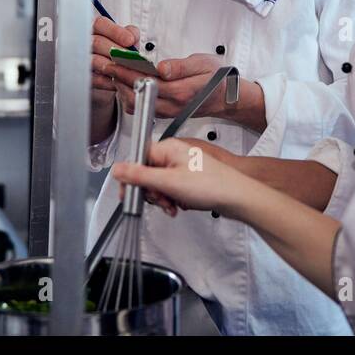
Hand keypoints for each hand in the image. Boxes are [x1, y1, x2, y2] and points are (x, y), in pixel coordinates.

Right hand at [91, 14, 138, 98]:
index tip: (129, 41)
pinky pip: (93, 78)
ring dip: (112, 66)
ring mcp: (82, 58)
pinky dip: (107, 81)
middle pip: (97, 42)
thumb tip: (132, 36)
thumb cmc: (117, 50)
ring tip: (125, 69)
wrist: (111, 70)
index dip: (116, 32)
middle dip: (116, 51)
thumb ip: (130, 33)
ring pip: (94, 60)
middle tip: (130, 58)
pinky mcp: (84, 75)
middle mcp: (86, 41)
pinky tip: (117, 81)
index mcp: (95, 29)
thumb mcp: (125, 38)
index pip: (100, 24)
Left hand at [111, 54, 261, 131]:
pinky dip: (130, 96)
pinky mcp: (165, 113)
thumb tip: (162, 67)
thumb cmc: (217, 79)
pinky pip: (142, 108)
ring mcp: (168, 112)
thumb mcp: (205, 64)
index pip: (148, 82)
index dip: (129, 71)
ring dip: (123, 88)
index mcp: (182, 92)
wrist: (226, 98)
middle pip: (138, 94)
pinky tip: (126, 83)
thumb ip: (182, 66)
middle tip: (108, 64)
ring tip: (115, 72)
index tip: (117, 60)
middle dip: (120, 79)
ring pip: (137, 104)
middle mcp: (173, 105)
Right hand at [114, 139, 246, 217]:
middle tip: (161, 200)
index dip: (132, 178)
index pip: (137, 158)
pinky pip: (171, 188)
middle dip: (151, 191)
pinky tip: (179, 206)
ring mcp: (182, 165)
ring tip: (173, 205)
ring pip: (158, 183)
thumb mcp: (168, 182)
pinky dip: (172, 199)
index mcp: (168, 147)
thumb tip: (117, 169)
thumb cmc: (211, 185)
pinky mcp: (189, 178)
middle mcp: (175, 153)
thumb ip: (139, 176)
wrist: (237, 197)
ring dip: (162, 198)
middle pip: (147, 172)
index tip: (130, 193)